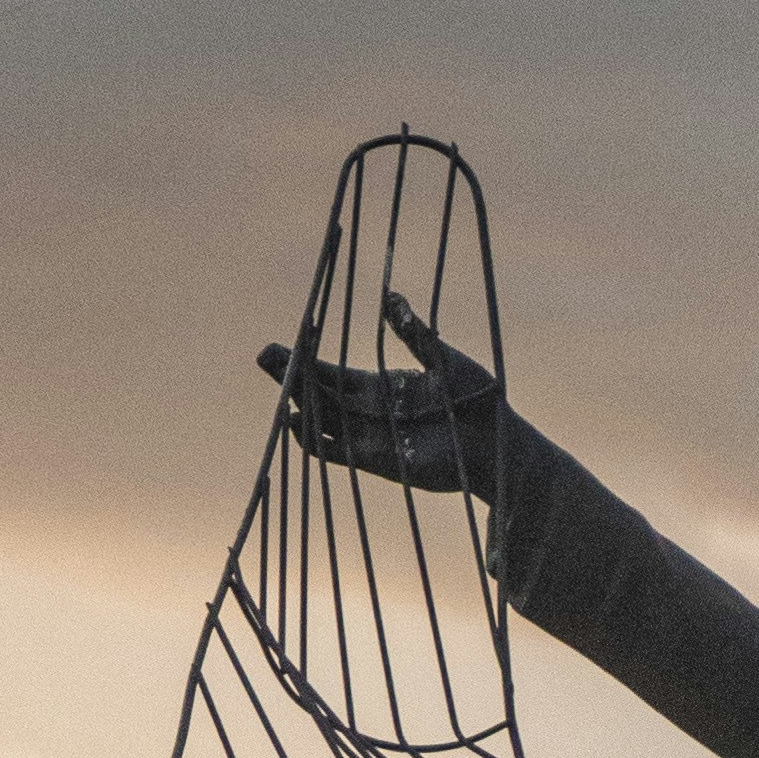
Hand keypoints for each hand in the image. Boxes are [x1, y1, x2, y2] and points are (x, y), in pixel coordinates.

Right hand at [258, 291, 502, 496]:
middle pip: (316, 393)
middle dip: (289, 375)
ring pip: (319, 420)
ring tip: (278, 383)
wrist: (494, 444)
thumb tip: (391, 296)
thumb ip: (414, 333)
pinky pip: (332, 452)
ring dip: (296, 404)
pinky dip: (310, 438)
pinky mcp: (373, 461)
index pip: (331, 372)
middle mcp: (367, 412)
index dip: (307, 357)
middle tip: (264, 354)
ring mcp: (368, 437)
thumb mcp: (443, 358)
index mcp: (380, 387)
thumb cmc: (476, 400)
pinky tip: (294, 419)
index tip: (287, 340)